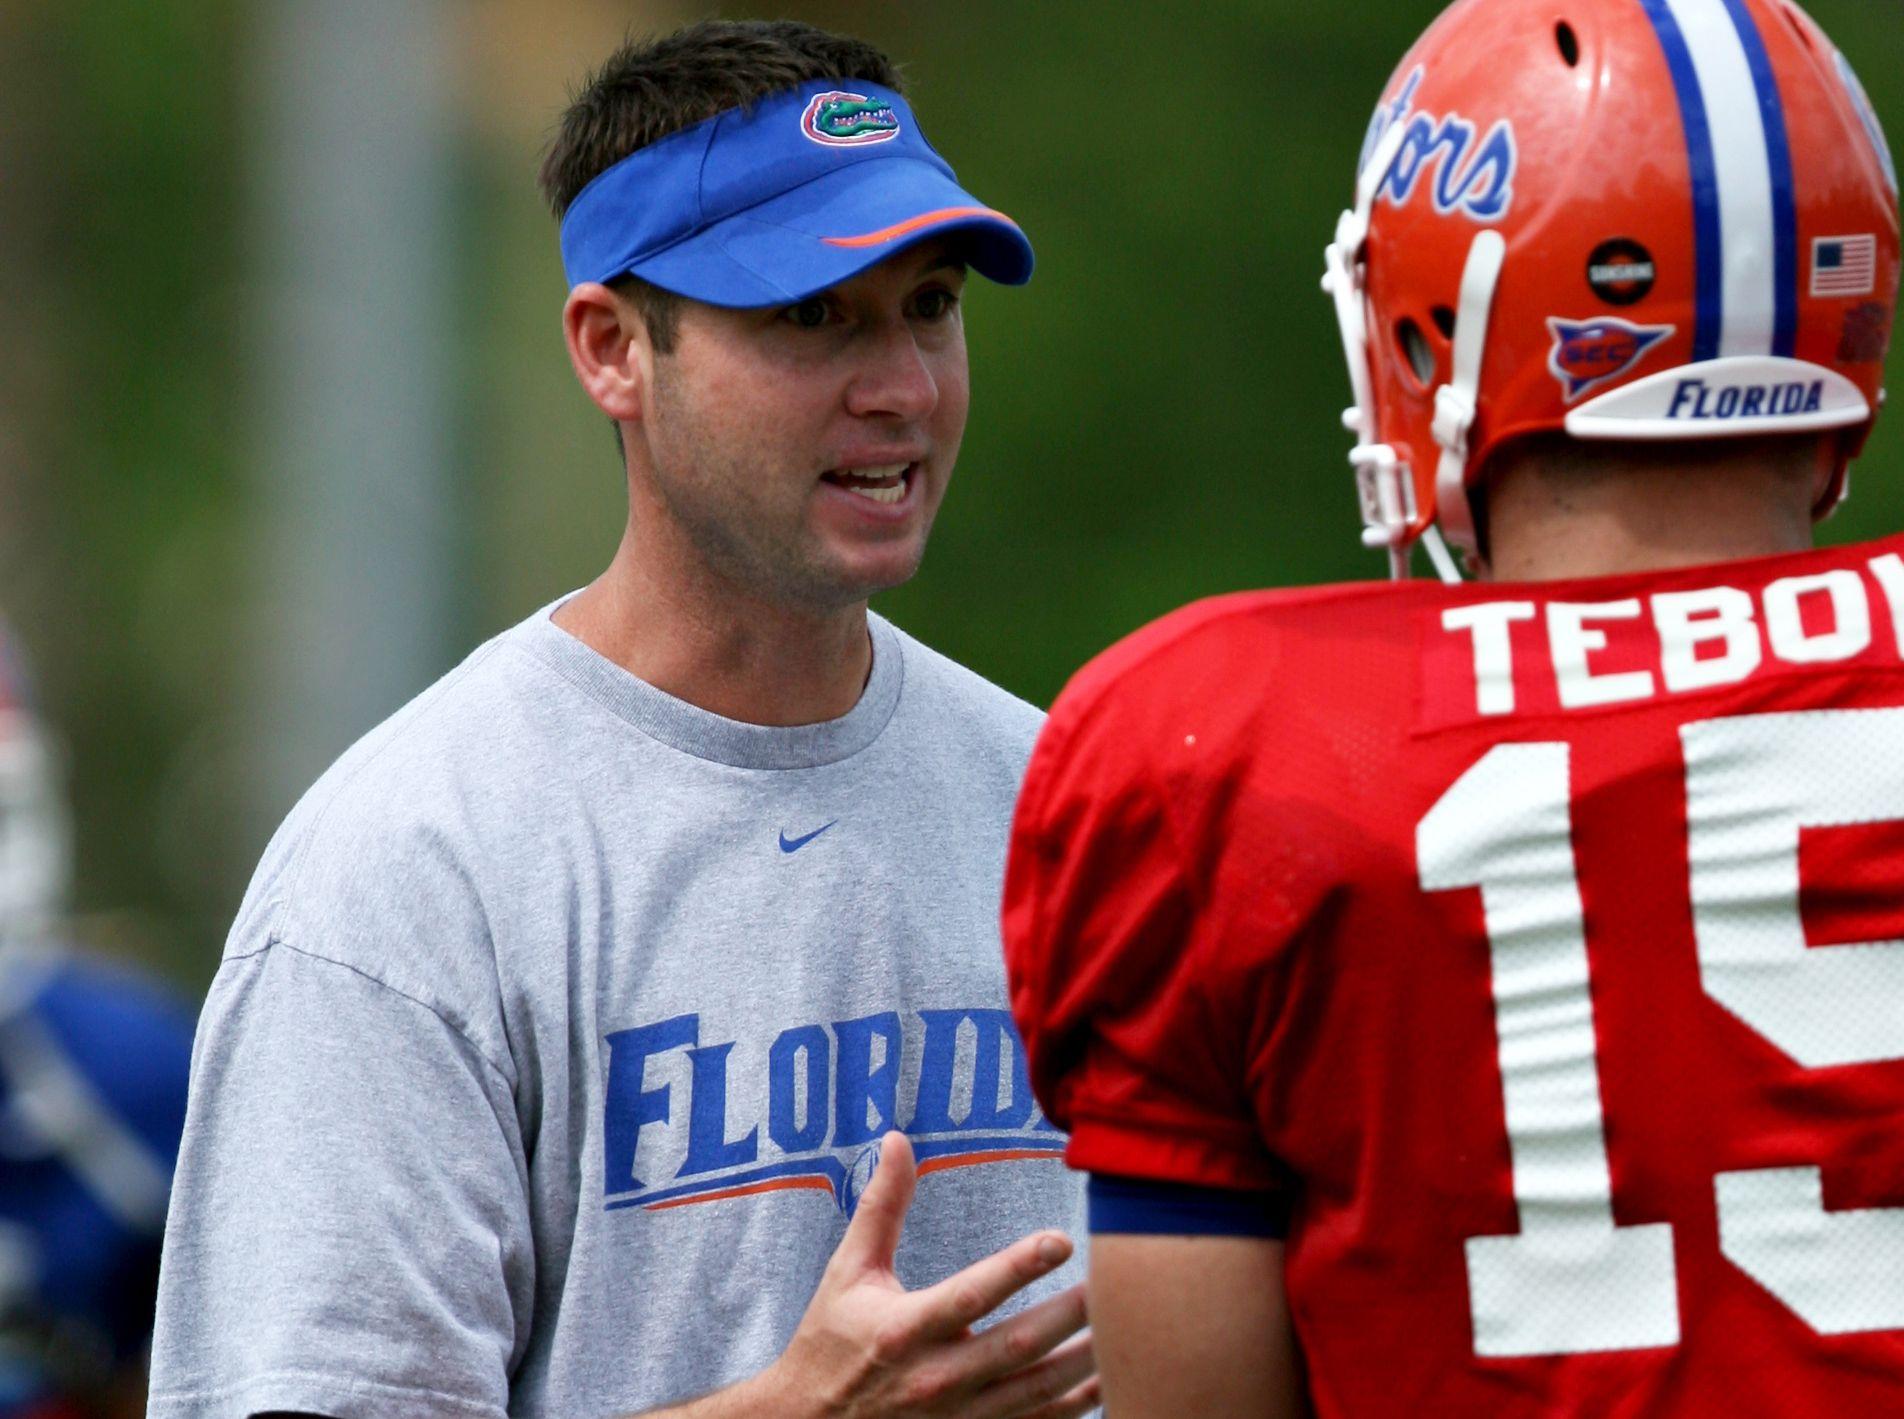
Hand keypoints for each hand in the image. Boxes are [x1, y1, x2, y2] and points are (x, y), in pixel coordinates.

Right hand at [763, 1131, 1096, 1417]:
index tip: (1062, 1240)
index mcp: (905, 1328)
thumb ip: (881, 1206)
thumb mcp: (848, 1271)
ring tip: (1125, 1329)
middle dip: (1071, 1316)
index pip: (972, 1294)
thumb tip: (899, 1139)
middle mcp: (935, 1377)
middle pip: (1017, 1345)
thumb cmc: (830, 1342)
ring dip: (1083, 1362)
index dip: (1018, 1267)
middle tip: (1115, 1284)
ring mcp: (956, 1417)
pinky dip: (1074, 1406)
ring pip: (1035, 1391)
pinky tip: (1106, 1381)